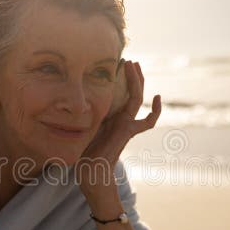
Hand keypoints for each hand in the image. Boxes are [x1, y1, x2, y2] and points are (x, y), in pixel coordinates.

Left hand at [78, 59, 160, 191]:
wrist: (90, 169)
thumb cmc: (83, 152)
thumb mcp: (81, 125)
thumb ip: (82, 113)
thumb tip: (70, 97)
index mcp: (110, 116)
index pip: (119, 94)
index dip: (121, 80)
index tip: (118, 65)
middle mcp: (121, 119)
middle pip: (132, 92)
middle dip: (132, 76)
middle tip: (130, 60)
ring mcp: (127, 124)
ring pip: (137, 98)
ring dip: (137, 81)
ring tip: (134, 65)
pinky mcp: (129, 131)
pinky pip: (148, 121)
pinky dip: (155, 111)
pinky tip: (158, 97)